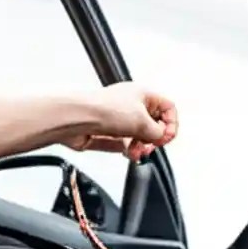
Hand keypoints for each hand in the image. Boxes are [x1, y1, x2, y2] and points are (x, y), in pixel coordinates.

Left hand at [64, 82, 178, 161]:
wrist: (76, 119)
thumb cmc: (103, 109)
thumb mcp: (142, 121)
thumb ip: (158, 133)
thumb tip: (160, 138)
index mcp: (142, 94)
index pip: (167, 107)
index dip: (171, 123)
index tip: (166, 136)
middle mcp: (130, 105)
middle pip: (152, 124)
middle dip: (154, 138)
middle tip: (152, 145)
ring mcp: (117, 119)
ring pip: (137, 136)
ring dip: (141, 147)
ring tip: (138, 152)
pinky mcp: (106, 133)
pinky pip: (123, 144)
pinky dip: (128, 150)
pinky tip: (129, 154)